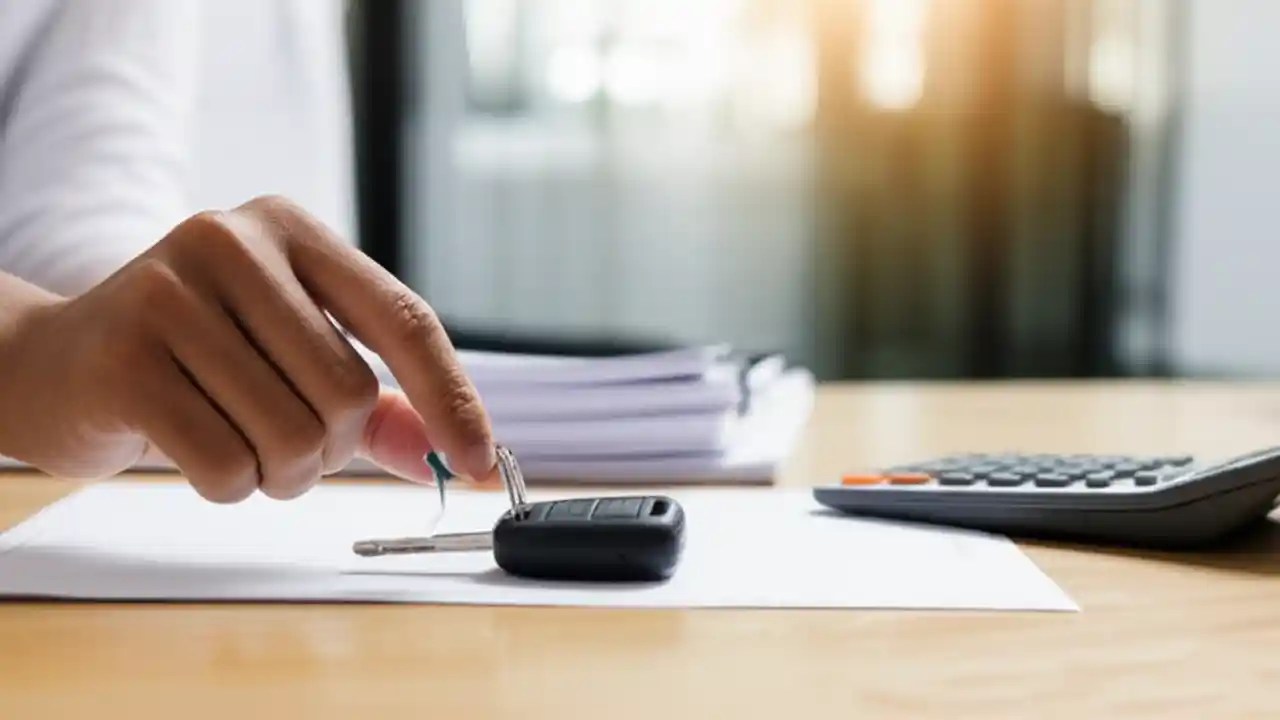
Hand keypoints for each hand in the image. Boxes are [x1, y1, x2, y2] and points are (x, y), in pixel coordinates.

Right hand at [0, 196, 493, 501]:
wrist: (55, 362)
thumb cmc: (193, 362)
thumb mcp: (289, 359)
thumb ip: (376, 405)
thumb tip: (451, 454)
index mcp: (292, 230)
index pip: (404, 318)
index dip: (451, 398)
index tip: (482, 461)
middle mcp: (234, 241)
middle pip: (349, 394)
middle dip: (328, 448)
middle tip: (281, 440)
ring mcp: (173, 292)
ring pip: (293, 435)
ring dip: (279, 471)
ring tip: (234, 438)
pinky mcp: (126, 356)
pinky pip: (228, 466)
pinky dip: (229, 486)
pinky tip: (191, 447)